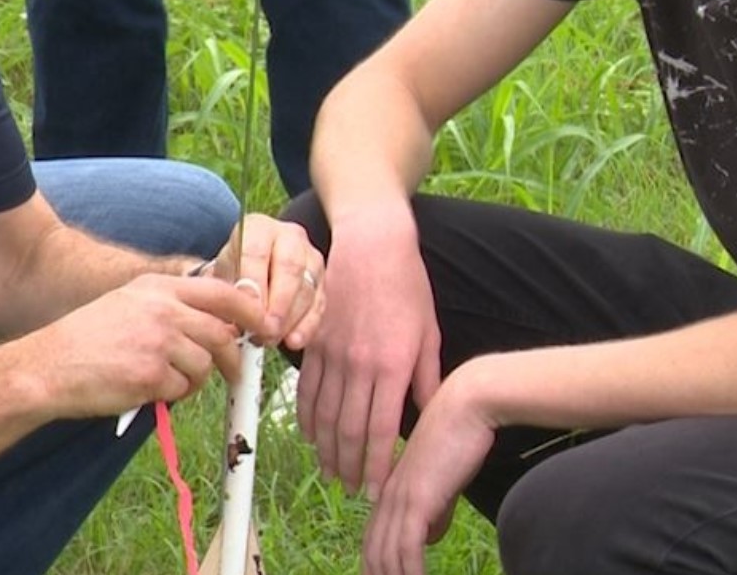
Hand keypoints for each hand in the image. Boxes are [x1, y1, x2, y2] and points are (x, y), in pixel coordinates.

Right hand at [32, 273, 265, 416]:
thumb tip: (220, 326)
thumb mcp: (130, 303)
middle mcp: (162, 309)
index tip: (263, 326)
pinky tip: (147, 391)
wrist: (48, 367)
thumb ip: (172, 307)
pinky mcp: (151, 374)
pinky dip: (171, 396)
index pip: (221, 293)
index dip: (249, 311)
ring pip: (205, 365)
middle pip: (221, 334)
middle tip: (234, 373)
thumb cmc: (88, 339)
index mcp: (158, 288)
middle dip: (231, 358)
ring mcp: (158, 341)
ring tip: (165, 382)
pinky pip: (182, 389)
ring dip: (193, 381)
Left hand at [211, 213, 325, 349]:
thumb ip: (226, 295)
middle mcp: (288, 236)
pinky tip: (293, 341)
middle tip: (265, 331)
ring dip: (290, 319)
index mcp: (257, 228)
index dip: (253, 286)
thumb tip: (234, 325)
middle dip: (277, 304)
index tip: (247, 315)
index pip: (256, 253)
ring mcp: (310, 256)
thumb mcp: (221, 277)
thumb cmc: (233, 273)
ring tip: (271, 339)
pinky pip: (319, 303)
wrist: (249, 271)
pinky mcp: (322, 279)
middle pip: (289, 267)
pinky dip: (307, 325)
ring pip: (307, 287)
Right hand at [297, 215, 441, 497]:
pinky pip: (307, 389)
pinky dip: (307, 417)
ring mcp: (333, 353)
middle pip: (351, 430)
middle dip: (352, 466)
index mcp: (394, 365)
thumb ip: (426, 379)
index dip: (378, 466)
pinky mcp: (315, 341)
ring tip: (333, 472)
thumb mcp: (429, 333)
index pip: (383, 430)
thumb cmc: (408, 286)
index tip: (377, 492)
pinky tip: (311, 436)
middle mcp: (360, 364)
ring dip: (327, 449)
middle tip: (353, 491)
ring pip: (326, 415)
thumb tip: (428, 418)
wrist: (371, 244)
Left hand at [362, 378, 493, 574]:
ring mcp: (399, 497)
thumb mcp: (443, 481)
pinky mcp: (417, 499)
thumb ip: (435, 510)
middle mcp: (387, 495)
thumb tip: (428, 539)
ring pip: (387, 555)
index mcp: (389, 489)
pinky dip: (411, 572)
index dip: (375, 566)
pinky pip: (408, 548)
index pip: (373, 539)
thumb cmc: (460, 438)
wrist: (467, 406)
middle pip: (373, 552)